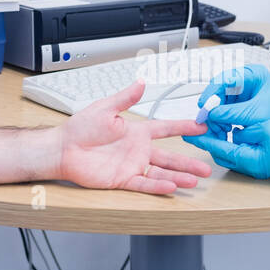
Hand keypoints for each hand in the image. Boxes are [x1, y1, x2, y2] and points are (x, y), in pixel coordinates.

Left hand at [55, 80, 211, 194]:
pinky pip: (144, 183)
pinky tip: (172, 187)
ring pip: (161, 173)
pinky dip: (158, 185)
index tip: (200, 127)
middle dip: (189, 162)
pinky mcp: (122, 179)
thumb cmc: (80, 128)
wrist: (63, 149)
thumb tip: (141, 83)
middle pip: (169, 157)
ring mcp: (131, 165)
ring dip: (178, 176)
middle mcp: (137, 150)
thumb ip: (125, 99)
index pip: (165, 129)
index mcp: (136, 131)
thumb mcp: (105, 108)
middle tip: (206, 166)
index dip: (183, 128)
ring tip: (195, 180)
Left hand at [182, 116, 269, 179]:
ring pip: (232, 152)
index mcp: (250, 160)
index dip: (203, 138)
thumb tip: (230, 129)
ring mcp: (258, 165)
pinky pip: (243, 151)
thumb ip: (243, 129)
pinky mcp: (264, 160)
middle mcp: (252, 166)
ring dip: (222, 138)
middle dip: (210, 138)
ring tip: (214, 124)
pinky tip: (233, 129)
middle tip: (200, 124)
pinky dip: (234, 140)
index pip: (219, 148)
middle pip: (222, 153)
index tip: (189, 131)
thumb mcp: (266, 128)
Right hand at [196, 64, 269, 138]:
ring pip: (217, 101)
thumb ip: (234, 113)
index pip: (225, 78)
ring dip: (214, 115)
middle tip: (206, 120)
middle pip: (218, 90)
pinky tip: (222, 129)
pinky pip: (221, 109)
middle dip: (212, 107)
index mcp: (253, 74)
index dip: (212, 92)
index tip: (205, 105)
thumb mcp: (257, 114)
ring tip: (217, 128)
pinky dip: (219, 120)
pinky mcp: (237, 103)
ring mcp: (239, 91)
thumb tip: (212, 114)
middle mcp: (244, 80)